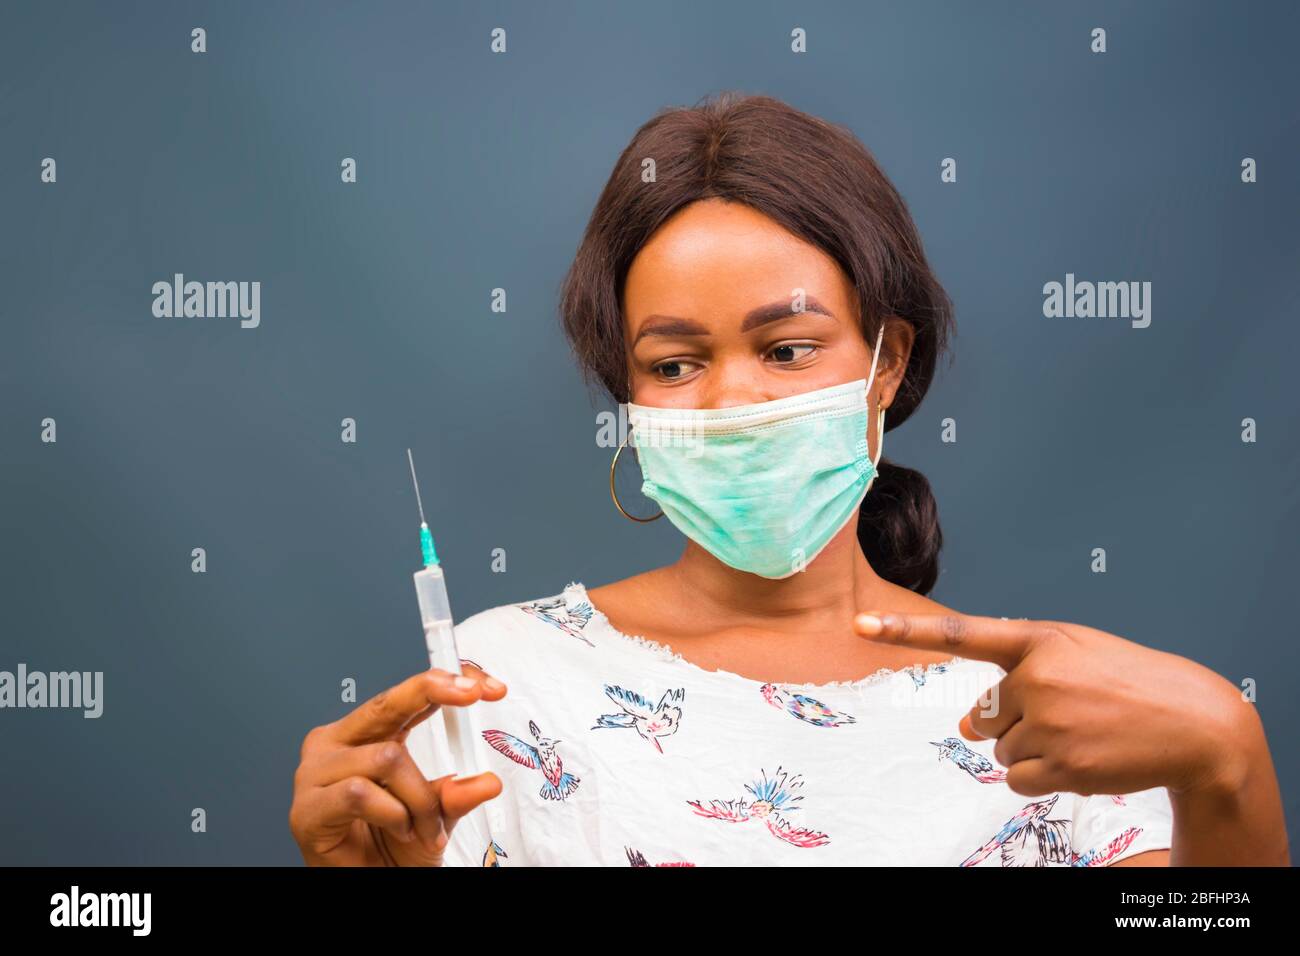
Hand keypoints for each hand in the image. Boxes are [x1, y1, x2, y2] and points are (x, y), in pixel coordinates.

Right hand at [289, 665, 506, 865]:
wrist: (365, 888)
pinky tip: (398, 829)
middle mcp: (336, 744)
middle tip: (471, 694)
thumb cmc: (391, 848)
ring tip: (425, 829)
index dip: (444, 681)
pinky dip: (393, 814)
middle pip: (386, 703)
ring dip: (420, 800)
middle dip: (433, 691)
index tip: (486, 685)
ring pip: (387, 757)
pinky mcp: (307, 807)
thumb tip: (486, 782)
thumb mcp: (436, 815)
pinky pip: (361, 792)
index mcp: (365, 736)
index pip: (404, 695)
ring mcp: (315, 772)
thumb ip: (455, 794)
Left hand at [853, 610, 1260, 799]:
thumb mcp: (1072, 655)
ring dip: (1032, 749)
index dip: (905, 632)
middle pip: (982, 715)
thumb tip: (963, 726)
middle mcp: (1037, 676)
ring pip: (998, 749)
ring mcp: (1049, 720)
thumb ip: (1013, 677)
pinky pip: (1015, 779)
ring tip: (1080, 733)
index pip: (960, 634)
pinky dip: (1040, 776)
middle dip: (1013, 721)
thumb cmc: (1124, 682)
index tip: (859, 625)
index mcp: (1037, 639)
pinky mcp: (1061, 762)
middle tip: (1066, 714)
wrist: (1193, 720)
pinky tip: (1079, 759)